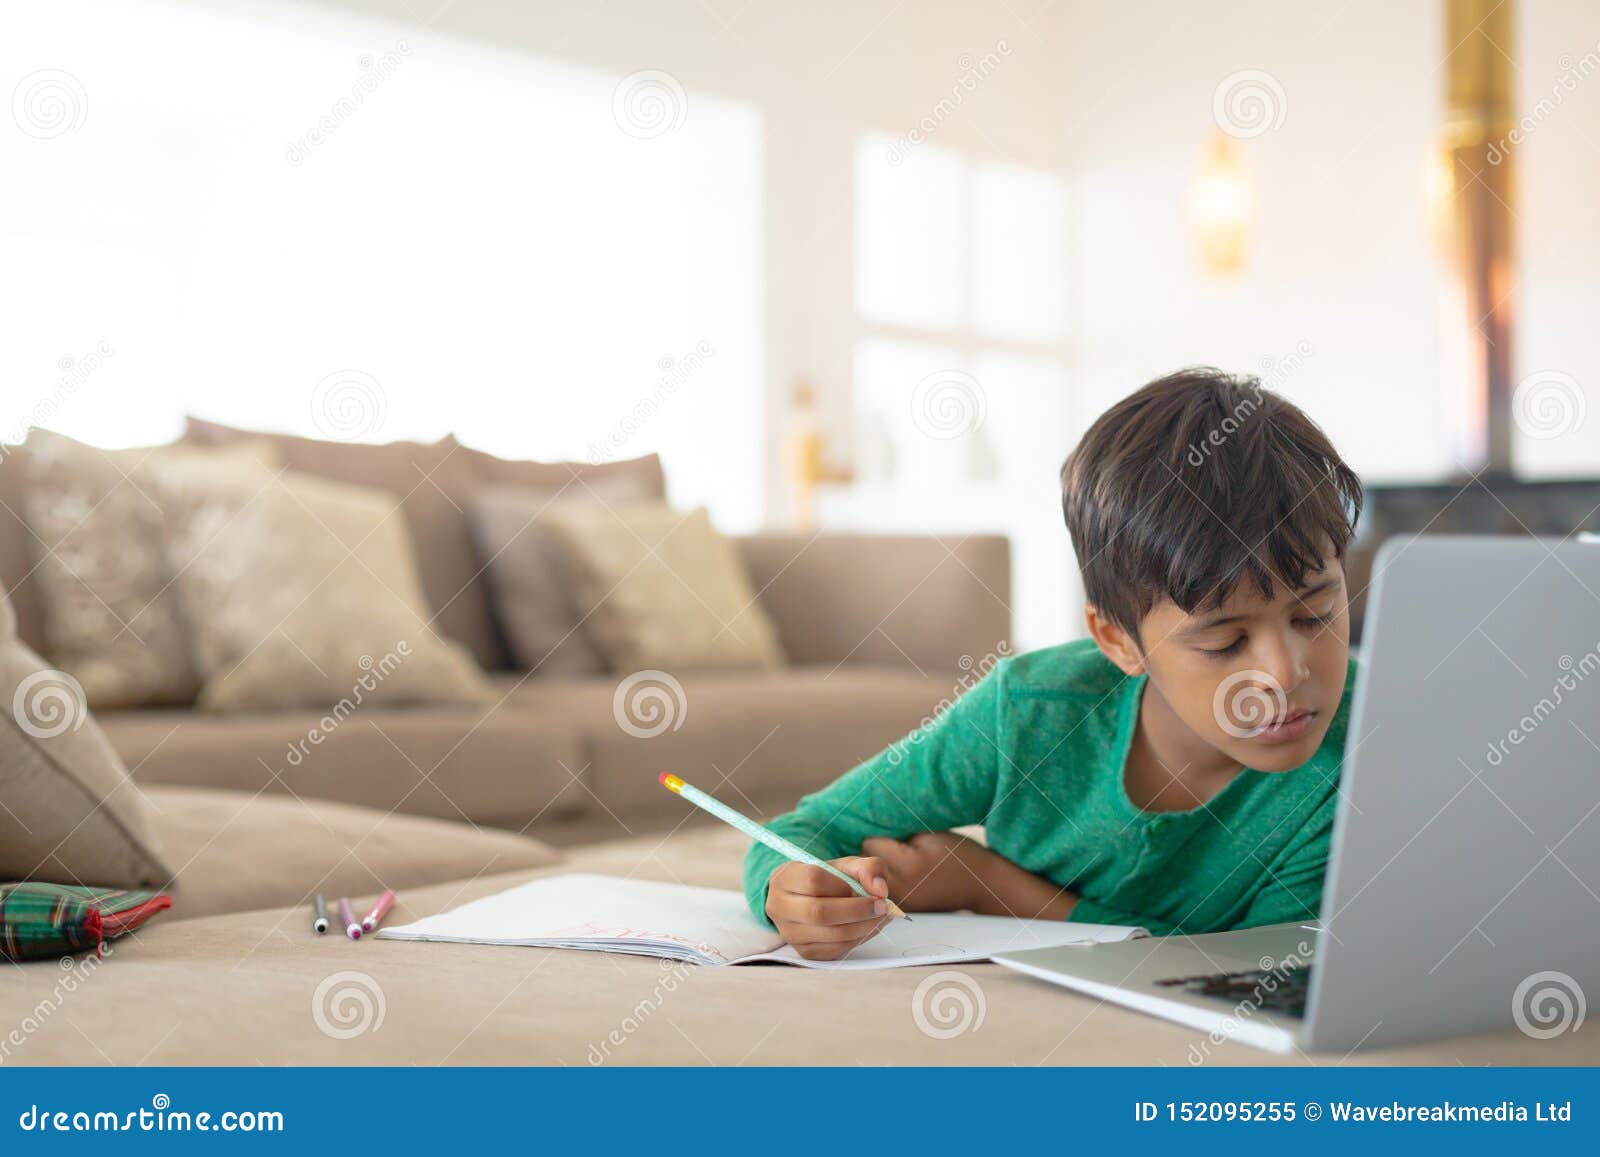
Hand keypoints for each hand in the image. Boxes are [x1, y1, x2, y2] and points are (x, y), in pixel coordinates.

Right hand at [764, 856, 892, 960]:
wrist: (809, 899)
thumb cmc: (828, 879)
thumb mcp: (847, 865)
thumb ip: (868, 868)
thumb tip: (880, 890)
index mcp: (785, 877)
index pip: (813, 880)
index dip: (844, 886)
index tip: (866, 889)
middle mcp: (780, 906)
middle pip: (820, 912)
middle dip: (858, 911)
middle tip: (881, 906)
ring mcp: (790, 932)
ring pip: (830, 935)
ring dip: (863, 927)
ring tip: (879, 917)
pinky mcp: (804, 951)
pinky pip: (835, 950)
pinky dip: (858, 940)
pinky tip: (868, 928)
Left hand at [861, 831, 996, 913]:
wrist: (979, 884)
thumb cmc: (957, 853)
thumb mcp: (926, 835)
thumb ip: (895, 836)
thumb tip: (867, 836)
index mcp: (906, 866)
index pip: (869, 845)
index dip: (880, 836)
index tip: (895, 836)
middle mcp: (898, 888)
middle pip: (862, 864)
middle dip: (873, 854)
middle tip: (895, 849)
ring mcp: (899, 902)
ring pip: (866, 880)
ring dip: (873, 870)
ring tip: (895, 863)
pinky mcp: (900, 909)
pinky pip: (876, 892)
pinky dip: (879, 884)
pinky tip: (898, 877)